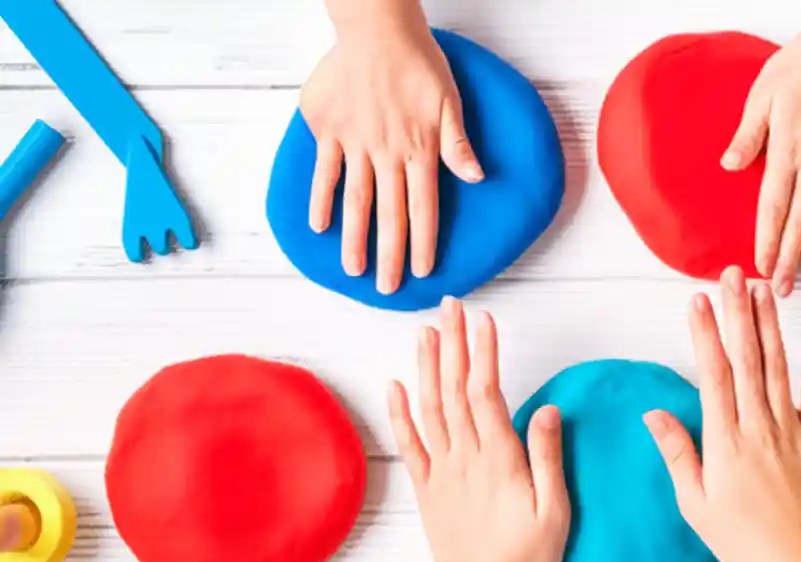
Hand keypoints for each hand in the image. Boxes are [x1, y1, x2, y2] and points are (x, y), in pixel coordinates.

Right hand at [302, 0, 483, 294]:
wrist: (377, 28)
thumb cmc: (419, 63)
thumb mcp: (450, 101)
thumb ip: (458, 144)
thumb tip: (477, 178)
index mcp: (420, 149)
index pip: (423, 207)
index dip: (422, 241)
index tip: (422, 271)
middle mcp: (387, 152)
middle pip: (390, 213)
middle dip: (389, 255)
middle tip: (386, 288)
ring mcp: (355, 142)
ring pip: (356, 200)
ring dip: (355, 238)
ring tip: (353, 270)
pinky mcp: (328, 129)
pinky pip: (324, 171)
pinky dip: (320, 199)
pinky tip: (318, 226)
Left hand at [387, 298, 568, 561]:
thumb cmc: (525, 558)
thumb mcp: (554, 511)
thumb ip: (547, 457)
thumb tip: (546, 409)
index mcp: (499, 458)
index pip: (487, 392)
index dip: (484, 352)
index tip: (484, 319)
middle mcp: (465, 457)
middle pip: (455, 390)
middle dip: (454, 344)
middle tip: (451, 306)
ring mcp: (443, 471)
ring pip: (431, 408)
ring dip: (428, 366)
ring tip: (426, 330)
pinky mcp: (429, 488)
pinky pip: (410, 443)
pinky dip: (401, 412)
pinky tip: (396, 384)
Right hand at [644, 267, 800, 561]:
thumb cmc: (742, 540)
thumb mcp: (695, 504)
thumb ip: (677, 454)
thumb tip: (654, 413)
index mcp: (725, 443)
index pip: (714, 376)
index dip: (705, 335)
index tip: (697, 302)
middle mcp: (759, 429)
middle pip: (747, 360)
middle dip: (737, 313)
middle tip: (731, 275)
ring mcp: (791, 432)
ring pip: (779, 369)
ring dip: (770, 326)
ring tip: (763, 290)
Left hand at [722, 3, 800, 295]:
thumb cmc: (800, 69)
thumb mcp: (760, 99)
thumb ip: (747, 137)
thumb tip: (729, 165)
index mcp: (785, 154)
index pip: (772, 208)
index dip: (766, 241)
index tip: (761, 267)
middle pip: (800, 223)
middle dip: (789, 261)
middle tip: (784, 291)